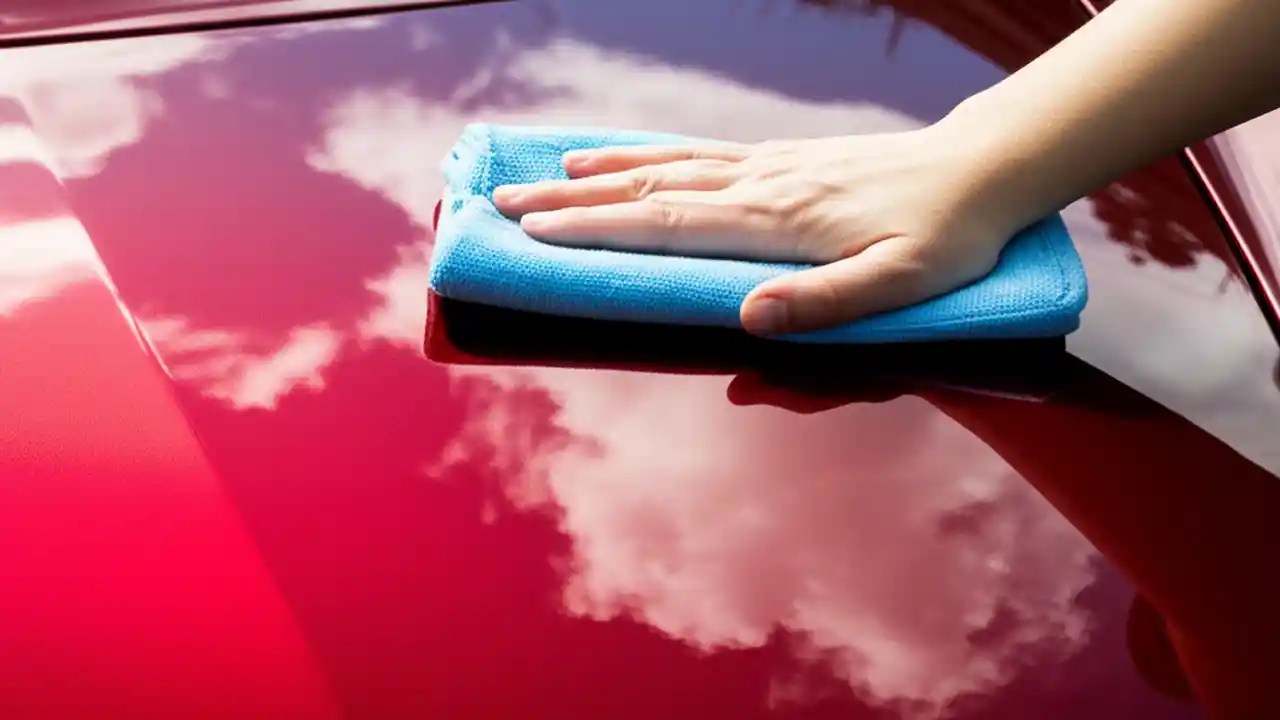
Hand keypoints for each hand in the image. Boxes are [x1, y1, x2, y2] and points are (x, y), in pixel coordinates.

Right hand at [492, 121, 1023, 335]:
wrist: (980, 170)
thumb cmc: (947, 238)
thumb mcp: (904, 284)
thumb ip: (828, 302)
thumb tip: (749, 317)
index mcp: (777, 223)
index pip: (668, 225)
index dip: (598, 230)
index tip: (536, 234)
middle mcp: (759, 186)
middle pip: (648, 191)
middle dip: (573, 203)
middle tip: (506, 208)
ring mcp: (766, 168)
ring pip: (665, 167)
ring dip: (599, 176)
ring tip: (543, 181)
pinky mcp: (779, 160)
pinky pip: (697, 153)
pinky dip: (647, 155)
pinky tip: (623, 158)